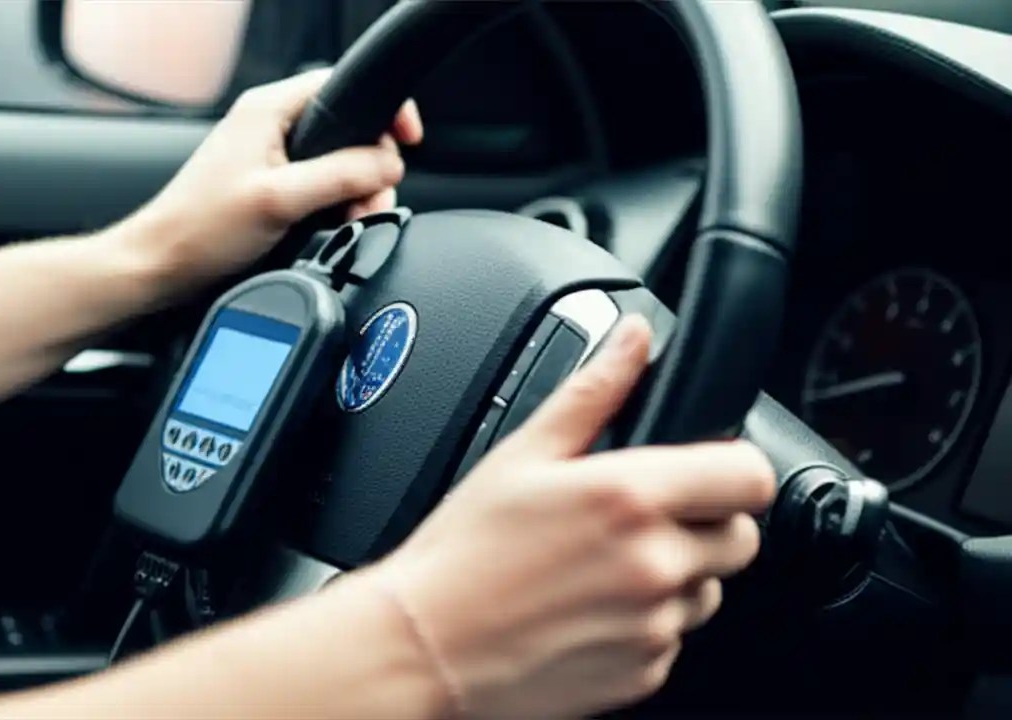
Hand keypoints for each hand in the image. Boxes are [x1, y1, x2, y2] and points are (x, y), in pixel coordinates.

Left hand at [108, 68, 422, 301]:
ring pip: (339, 162)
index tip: (407, 140)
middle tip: (368, 204)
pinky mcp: (271, 187)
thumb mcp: (280, 199)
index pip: (345, 86)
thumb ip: (340, 176)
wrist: (162, 267)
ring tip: (347, 223)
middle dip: (371, 168)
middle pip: (350, 130)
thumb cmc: (199, 230)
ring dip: (355, 193)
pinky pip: (321, 186)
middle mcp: (271, 125)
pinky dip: (335, 206)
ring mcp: (271, 157)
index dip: (384, 112)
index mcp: (269, 109)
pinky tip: (329, 228)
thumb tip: (389, 164)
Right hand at [358, 316, 776, 718]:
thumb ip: (594, 392)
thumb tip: (634, 339)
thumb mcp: (521, 455)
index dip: (734, 468)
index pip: (750, 477)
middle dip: (706, 525)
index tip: (707, 472)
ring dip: (676, 579)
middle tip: (642, 522)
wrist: (427, 650)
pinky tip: (588, 613)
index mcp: (631, 496)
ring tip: (602, 571)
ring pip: (707, 593)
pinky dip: (645, 628)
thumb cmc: (462, 554)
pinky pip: (673, 642)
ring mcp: (653, 626)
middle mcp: (654, 564)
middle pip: (740, 539)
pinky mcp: (643, 675)